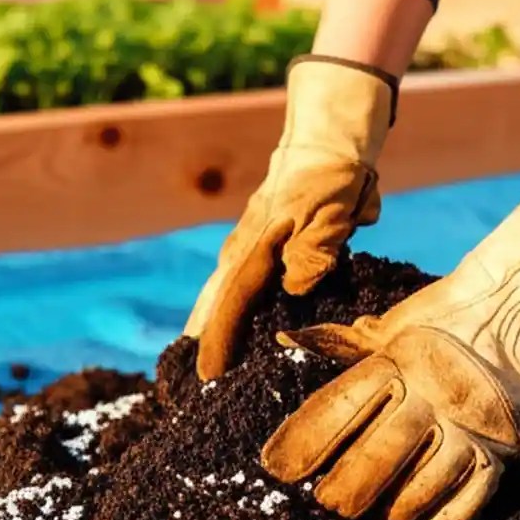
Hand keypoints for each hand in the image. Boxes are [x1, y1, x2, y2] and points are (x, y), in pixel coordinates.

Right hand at [184, 55, 397, 380]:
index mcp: (255, 249)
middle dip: (200, 341)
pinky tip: (222, 322)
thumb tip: (294, 288)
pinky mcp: (255, 243)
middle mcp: (240, 252)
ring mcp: (244, 246)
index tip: (206, 378)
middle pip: (212, 304)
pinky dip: (221, 307)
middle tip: (185, 382)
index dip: (218, 343)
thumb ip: (314, 252)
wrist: (327, 137)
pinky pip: (232, 284)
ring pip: (218, 294)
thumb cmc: (332, 178)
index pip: (230, 306)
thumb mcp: (333, 214)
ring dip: (206, 326)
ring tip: (194, 360)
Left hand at [260, 186, 519, 519]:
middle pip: (378, 457)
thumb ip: (340, 343)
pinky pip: (471, 498)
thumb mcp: (388, 325)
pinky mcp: (503, 448)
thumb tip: (285, 342)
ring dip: (389, 511)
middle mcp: (434, 394)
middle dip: (344, 490)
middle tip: (325, 505)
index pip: (339, 408)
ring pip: (422, 486)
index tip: (276, 469)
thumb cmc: (435, 321)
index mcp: (397, 360)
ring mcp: (471, 425)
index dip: (303, 442)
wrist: (514, 309)